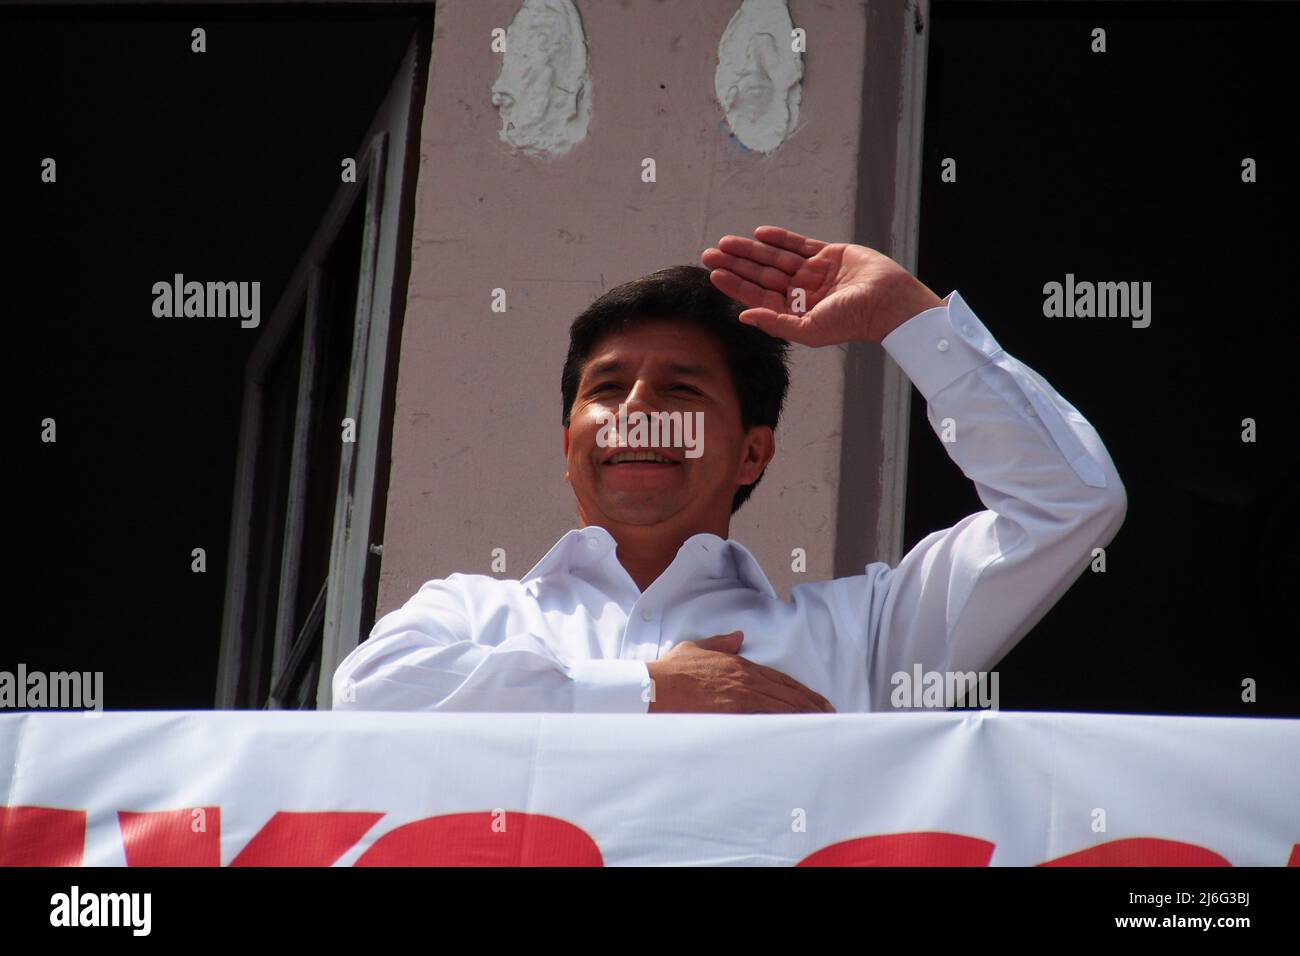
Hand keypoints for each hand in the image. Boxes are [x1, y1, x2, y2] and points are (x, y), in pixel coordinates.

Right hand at [646, 630, 835, 713]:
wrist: (656, 686)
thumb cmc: (672, 671)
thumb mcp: (697, 648)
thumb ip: (720, 643)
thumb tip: (738, 636)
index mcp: (739, 664)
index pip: (779, 678)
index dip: (799, 689)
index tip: (815, 699)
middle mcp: (745, 679)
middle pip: (786, 692)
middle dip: (810, 703)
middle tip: (829, 713)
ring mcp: (741, 696)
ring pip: (781, 706)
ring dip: (803, 714)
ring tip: (821, 723)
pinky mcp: (734, 713)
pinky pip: (766, 720)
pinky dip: (784, 724)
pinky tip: (797, 731)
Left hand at [700, 225, 944, 344]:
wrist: (889, 301)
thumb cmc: (852, 321)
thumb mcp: (809, 329)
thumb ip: (776, 323)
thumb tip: (742, 316)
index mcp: (796, 312)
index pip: (758, 296)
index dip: (736, 285)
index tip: (714, 274)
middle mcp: (802, 293)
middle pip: (762, 275)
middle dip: (737, 264)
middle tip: (710, 254)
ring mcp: (815, 273)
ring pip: (776, 258)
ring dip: (752, 250)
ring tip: (727, 242)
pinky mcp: (830, 255)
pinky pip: (800, 244)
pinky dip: (780, 239)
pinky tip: (760, 235)